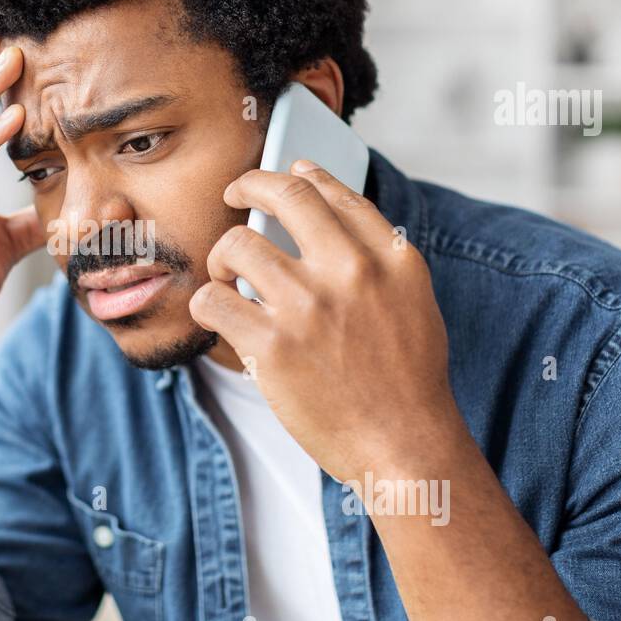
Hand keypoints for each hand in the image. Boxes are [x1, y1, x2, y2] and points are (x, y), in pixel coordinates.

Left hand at [188, 160, 466, 481]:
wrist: (404, 447)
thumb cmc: (407, 382)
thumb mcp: (413, 302)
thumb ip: (378, 253)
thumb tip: (330, 202)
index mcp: (390, 258)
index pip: (336, 193)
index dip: (301, 175)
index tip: (284, 173)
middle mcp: (350, 271)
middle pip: (284, 195)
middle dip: (248, 184)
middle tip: (234, 192)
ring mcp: (307, 307)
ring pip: (236, 244)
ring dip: (222, 257)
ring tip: (227, 276)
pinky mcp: (269, 346)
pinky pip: (212, 299)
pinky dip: (206, 304)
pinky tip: (218, 315)